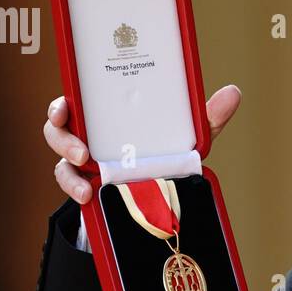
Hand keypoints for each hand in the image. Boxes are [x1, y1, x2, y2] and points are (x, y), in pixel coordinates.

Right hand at [44, 83, 241, 203]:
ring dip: (67, 171)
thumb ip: (206, 119)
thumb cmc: (164, 155)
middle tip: (81, 151)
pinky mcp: (85, 187)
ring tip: (85, 185)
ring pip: (60, 162)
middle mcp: (88, 137)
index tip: (65, 106)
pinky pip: (71, 187)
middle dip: (61, 137)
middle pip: (57, 129)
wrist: (157, 198)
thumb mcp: (183, 137)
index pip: (74, 103)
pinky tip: (88, 197)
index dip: (62, 104)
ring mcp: (83, 164)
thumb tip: (233, 92)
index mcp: (105, 117)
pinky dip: (76, 191)